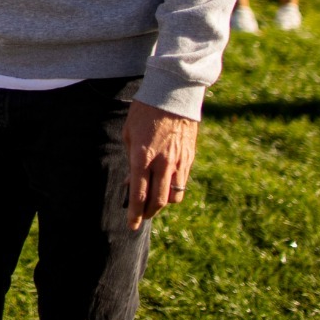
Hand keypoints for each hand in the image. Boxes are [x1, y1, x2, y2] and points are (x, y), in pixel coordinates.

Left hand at [123, 100, 197, 229]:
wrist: (173, 93)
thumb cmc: (145, 111)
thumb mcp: (129, 134)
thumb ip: (130, 161)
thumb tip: (132, 182)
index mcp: (143, 156)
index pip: (139, 194)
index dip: (135, 213)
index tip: (131, 225)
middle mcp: (162, 163)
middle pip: (158, 200)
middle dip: (148, 213)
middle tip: (141, 216)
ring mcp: (179, 161)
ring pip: (174, 196)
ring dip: (163, 204)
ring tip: (154, 203)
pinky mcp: (190, 158)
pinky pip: (183, 184)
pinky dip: (174, 191)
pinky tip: (165, 187)